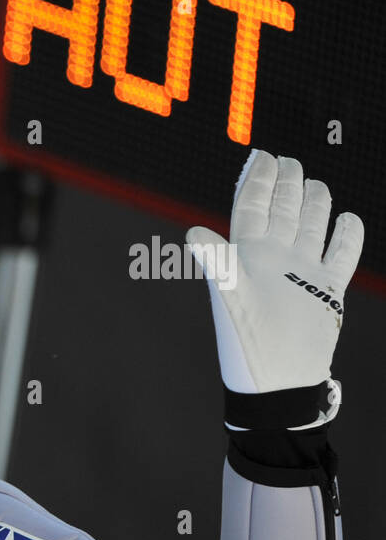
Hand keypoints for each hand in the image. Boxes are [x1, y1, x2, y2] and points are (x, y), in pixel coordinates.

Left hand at [187, 150, 362, 393]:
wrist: (280, 383)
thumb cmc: (249, 344)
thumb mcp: (232, 299)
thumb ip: (217, 263)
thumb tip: (191, 233)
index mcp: (247, 258)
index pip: (251, 209)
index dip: (256, 183)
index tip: (261, 156)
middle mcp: (274, 262)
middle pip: (281, 213)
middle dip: (284, 186)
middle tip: (288, 161)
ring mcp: (301, 274)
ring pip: (310, 229)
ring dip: (312, 205)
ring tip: (314, 182)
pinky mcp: (326, 291)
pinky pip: (340, 256)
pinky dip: (346, 236)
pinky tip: (348, 219)